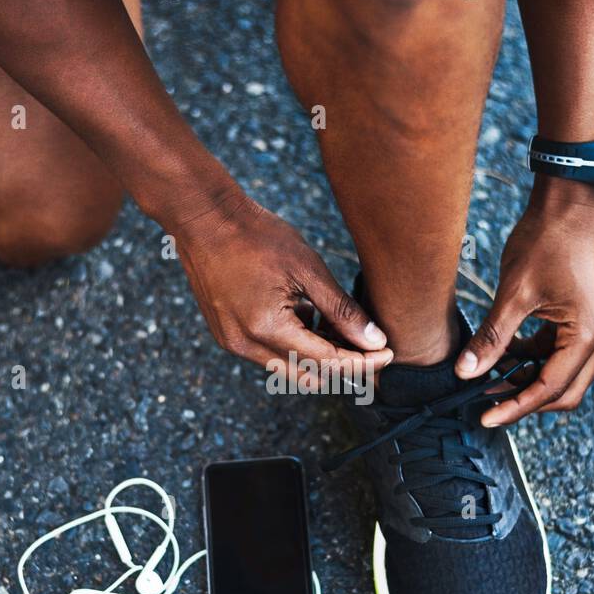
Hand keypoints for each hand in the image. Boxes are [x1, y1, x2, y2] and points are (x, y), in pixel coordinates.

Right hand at [171, 189, 392, 382]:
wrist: (204, 219)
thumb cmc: (257, 235)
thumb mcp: (307, 269)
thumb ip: (341, 310)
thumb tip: (374, 341)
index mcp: (268, 328)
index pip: (328, 362)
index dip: (362, 361)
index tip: (388, 353)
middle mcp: (246, 345)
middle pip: (308, 374)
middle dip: (341, 364)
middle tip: (368, 344)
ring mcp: (232, 342)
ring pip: (288, 367)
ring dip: (316, 355)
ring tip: (334, 322)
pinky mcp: (226, 335)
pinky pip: (267, 354)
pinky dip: (292, 344)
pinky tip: (304, 314)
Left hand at [455, 176, 593, 426]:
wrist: (574, 195)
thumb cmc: (548, 237)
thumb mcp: (514, 292)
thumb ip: (491, 338)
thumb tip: (465, 374)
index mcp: (589, 333)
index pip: (550, 389)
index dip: (515, 407)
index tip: (484, 418)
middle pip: (565, 390)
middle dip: (526, 400)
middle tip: (486, 403)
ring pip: (564, 372)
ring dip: (530, 378)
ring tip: (489, 376)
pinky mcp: (588, 314)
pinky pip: (563, 350)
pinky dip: (536, 357)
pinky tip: (506, 352)